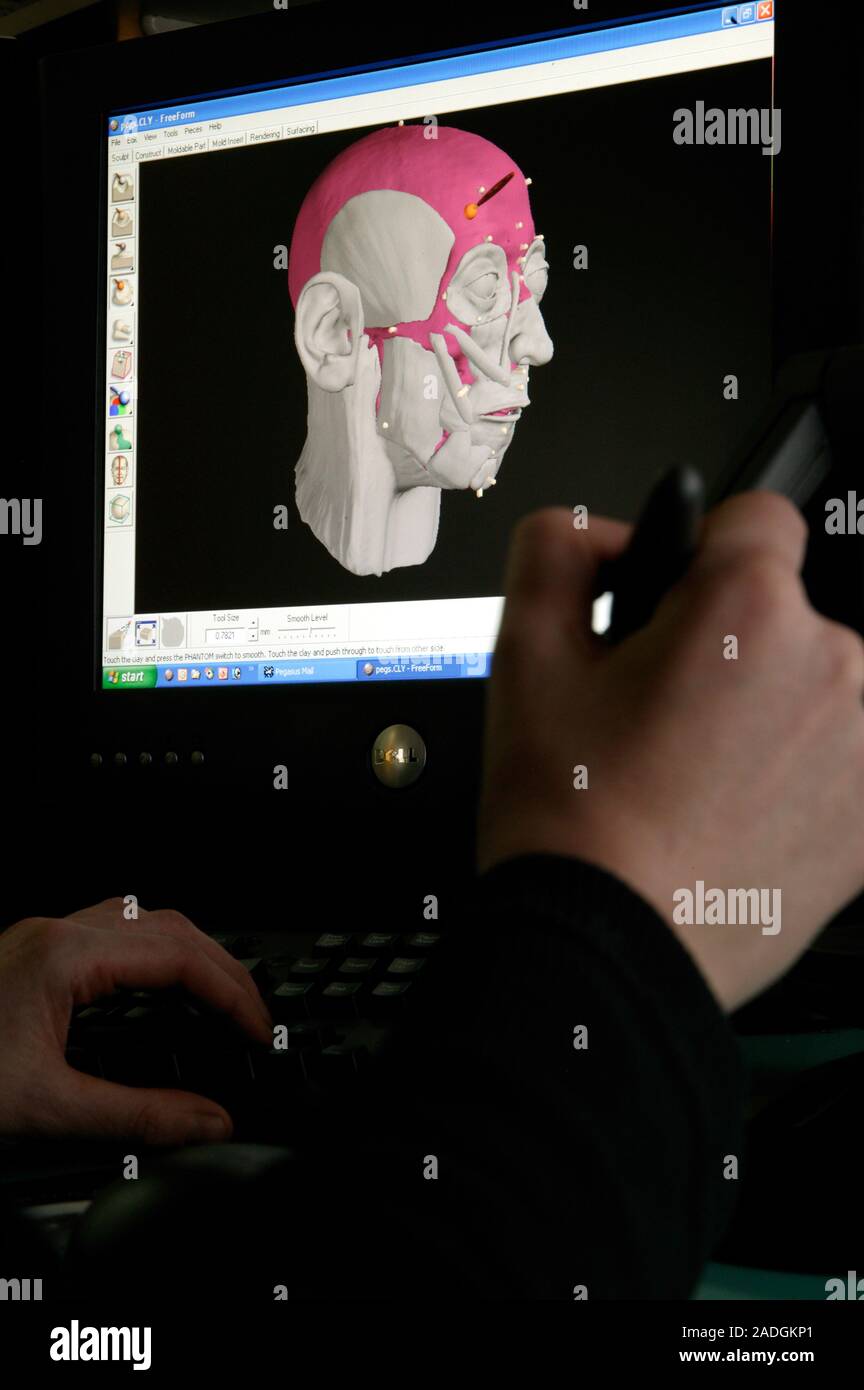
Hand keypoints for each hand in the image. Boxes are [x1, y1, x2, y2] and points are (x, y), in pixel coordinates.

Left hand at [0, 898, 271, 1142]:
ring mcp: (41, 937)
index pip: (178, 958)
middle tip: (253, 1016)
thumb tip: (206, 1121)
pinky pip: (111, 932)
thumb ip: (135, 1117)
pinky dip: (151, 955)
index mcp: (64, 954)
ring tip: (219, 995)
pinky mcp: (32, 953)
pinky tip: (159, 985)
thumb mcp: (45, 1107)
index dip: (231, 995)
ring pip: (142, 920)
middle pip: (169, 927)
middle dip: (222, 970)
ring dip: (190, 954)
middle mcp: (55, 932)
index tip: (258, 1030)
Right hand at [478, 493, 863, 1010]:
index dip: (698, 555)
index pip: (755, 518)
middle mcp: (830, 665)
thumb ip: (554, 552)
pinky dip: (791, 772)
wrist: (611, 950)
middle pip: (780, 611)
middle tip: (655, 714)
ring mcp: (862, 745)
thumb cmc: (572, 820)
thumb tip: (597, 534)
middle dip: (723, 644)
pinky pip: (831, 756)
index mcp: (746, 611)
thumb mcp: (522, 658)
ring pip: (808, 685)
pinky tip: (727, 812)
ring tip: (688, 776)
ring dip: (760, 709)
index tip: (671, 609)